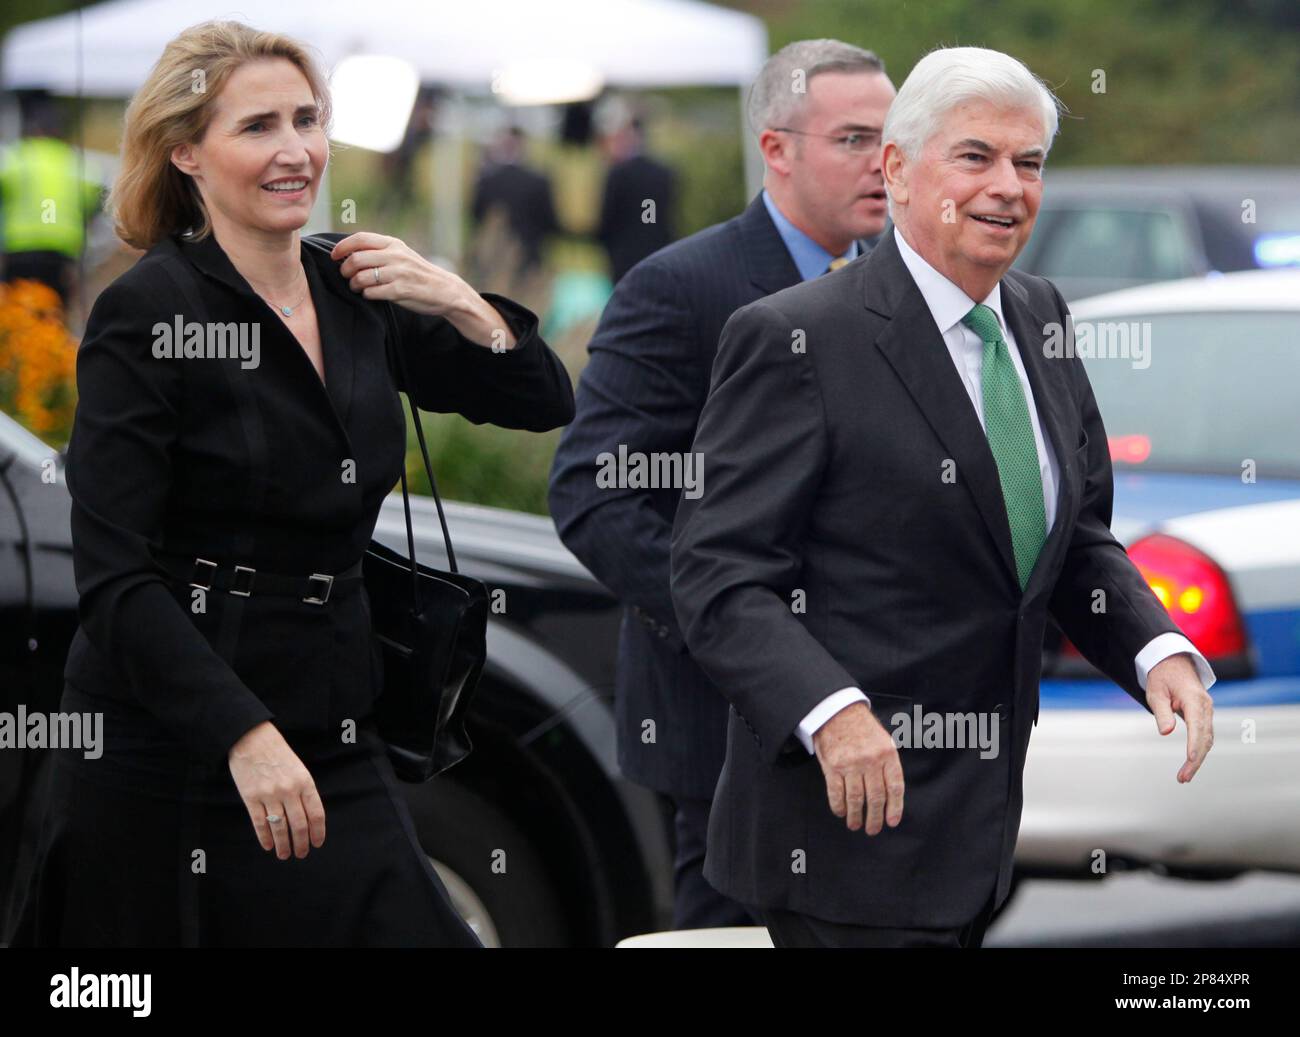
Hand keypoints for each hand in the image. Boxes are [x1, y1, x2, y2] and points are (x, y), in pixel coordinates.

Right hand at [227, 721, 325, 859]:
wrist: (252, 739)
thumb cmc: (278, 753)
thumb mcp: (299, 768)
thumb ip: (304, 790)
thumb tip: (309, 817)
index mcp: (305, 782)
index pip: (316, 813)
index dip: (318, 832)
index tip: (317, 843)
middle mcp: (289, 790)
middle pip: (299, 824)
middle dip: (302, 843)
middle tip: (301, 854)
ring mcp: (269, 795)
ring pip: (279, 827)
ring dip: (283, 845)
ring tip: (285, 855)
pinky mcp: (250, 797)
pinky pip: (259, 822)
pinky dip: (265, 837)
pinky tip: (268, 846)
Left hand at [330, 231, 515, 349]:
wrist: (445, 290)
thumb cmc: (418, 274)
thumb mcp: (401, 255)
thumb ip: (380, 251)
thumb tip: (348, 253)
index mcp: (394, 244)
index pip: (360, 239)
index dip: (342, 247)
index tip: (334, 256)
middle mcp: (395, 256)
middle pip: (356, 259)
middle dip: (345, 270)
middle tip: (346, 276)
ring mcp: (398, 273)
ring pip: (361, 277)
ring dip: (354, 284)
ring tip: (358, 287)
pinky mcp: (401, 290)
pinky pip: (372, 292)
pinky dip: (366, 295)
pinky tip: (371, 295)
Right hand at [812, 702, 904, 834]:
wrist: (837, 711)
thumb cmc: (862, 727)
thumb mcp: (883, 740)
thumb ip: (888, 763)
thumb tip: (892, 792)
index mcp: (887, 754)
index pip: (895, 787)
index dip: (895, 808)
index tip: (892, 822)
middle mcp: (871, 761)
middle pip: (875, 797)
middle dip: (875, 818)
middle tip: (873, 830)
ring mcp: (851, 764)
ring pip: (856, 799)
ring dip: (856, 816)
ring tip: (855, 825)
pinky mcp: (833, 766)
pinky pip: (836, 792)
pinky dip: (839, 806)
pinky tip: (841, 813)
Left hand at [1145, 653, 1213, 782]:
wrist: (1174, 664)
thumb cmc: (1162, 678)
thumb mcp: (1155, 692)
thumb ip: (1161, 712)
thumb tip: (1166, 732)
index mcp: (1194, 699)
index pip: (1197, 725)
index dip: (1194, 743)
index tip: (1190, 759)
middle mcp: (1205, 707)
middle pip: (1204, 738)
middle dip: (1195, 759)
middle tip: (1182, 778)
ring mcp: (1207, 712)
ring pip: (1207, 740)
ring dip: (1197, 759)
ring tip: (1184, 777)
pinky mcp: (1204, 717)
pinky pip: (1205, 737)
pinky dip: (1199, 751)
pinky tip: (1190, 764)